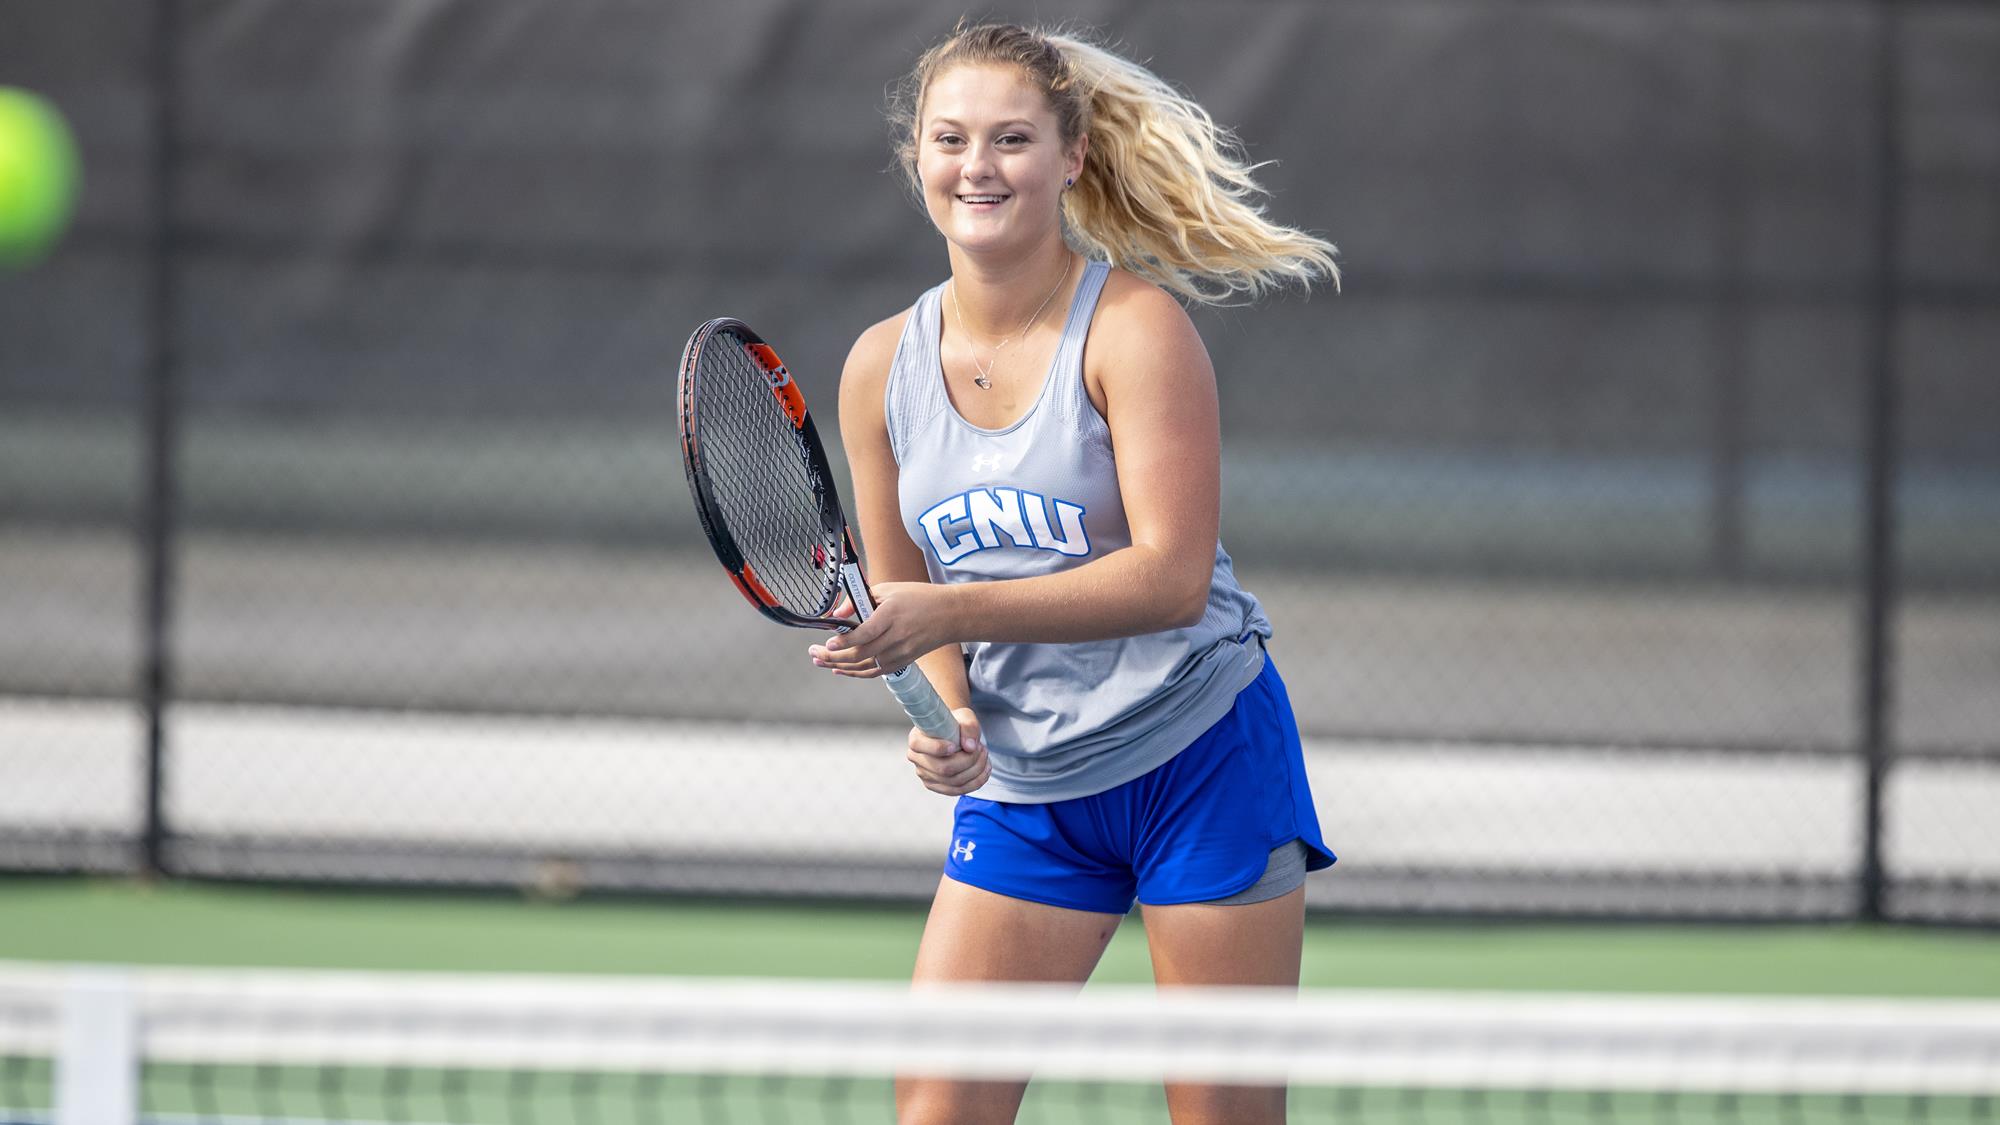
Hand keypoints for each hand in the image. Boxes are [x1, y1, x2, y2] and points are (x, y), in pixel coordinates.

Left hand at [808, 581, 954, 677]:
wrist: (950, 615)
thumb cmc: (918, 598)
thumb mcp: (888, 589)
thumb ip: (860, 600)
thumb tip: (837, 614)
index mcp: (892, 615)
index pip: (865, 634)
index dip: (845, 641)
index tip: (827, 642)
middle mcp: (896, 637)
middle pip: (860, 654)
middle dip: (833, 656)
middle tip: (814, 653)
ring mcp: (900, 652)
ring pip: (865, 666)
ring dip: (840, 666)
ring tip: (820, 661)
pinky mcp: (903, 662)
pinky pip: (875, 672)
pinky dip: (856, 672)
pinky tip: (840, 670)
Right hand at [908, 708, 987, 795]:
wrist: (955, 734)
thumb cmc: (956, 724)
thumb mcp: (964, 716)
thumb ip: (968, 727)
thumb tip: (970, 747)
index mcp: (917, 739)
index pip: (920, 746)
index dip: (939, 748)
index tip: (956, 745)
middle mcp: (917, 758)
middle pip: (943, 769)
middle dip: (969, 760)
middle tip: (981, 748)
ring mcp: (925, 775)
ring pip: (953, 782)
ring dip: (975, 771)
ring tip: (984, 756)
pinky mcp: (936, 786)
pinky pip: (957, 790)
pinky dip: (975, 782)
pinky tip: (984, 770)